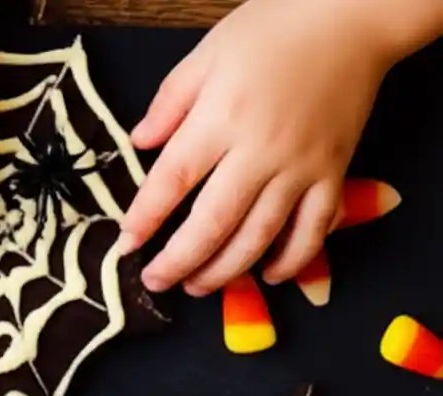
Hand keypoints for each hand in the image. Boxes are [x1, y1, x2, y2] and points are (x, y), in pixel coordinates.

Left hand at [120, 0, 407, 295]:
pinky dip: (291, 260)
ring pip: (259, 236)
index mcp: (220, 119)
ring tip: (196, 287)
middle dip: (179, 261)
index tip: (125, 244)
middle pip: (213, 223)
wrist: (351, 20)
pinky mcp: (335, 173)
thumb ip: (169, 104)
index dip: (145, 218)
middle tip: (155, 281)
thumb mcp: (206, 55)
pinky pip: (314, 230)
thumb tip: (139, 143)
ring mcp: (302, 166)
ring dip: (225, 271)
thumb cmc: (273, 30)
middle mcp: (260, 150)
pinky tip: (266, 276)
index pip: (172, 181)